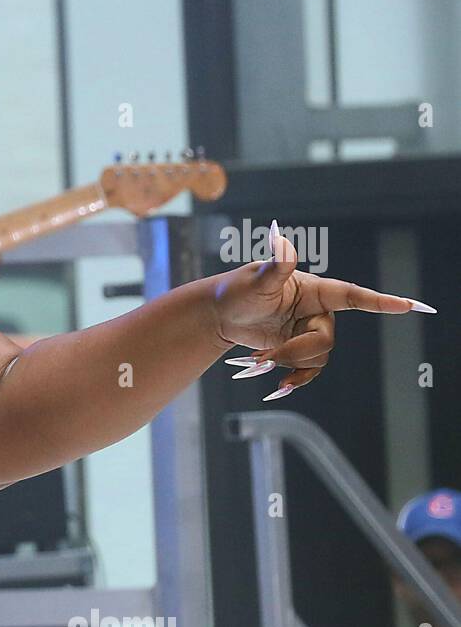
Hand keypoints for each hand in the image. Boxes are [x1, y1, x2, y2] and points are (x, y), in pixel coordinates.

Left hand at [210, 219, 434, 400]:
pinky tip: (279, 385)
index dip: (379, 302)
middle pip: (325, 340)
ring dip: (289, 365)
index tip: (406, 306)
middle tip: (264, 358)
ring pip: (317, 358)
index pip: (352, 296)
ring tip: (259, 362)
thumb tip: (281, 242)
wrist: (220, 316)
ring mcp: (307, 332)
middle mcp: (316, 312)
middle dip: (295, 353)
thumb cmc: (236, 291)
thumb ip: (274, 266)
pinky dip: (295, 379)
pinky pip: (309, 369)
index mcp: (313, 291)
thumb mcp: (254, 280)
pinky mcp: (296, 349)